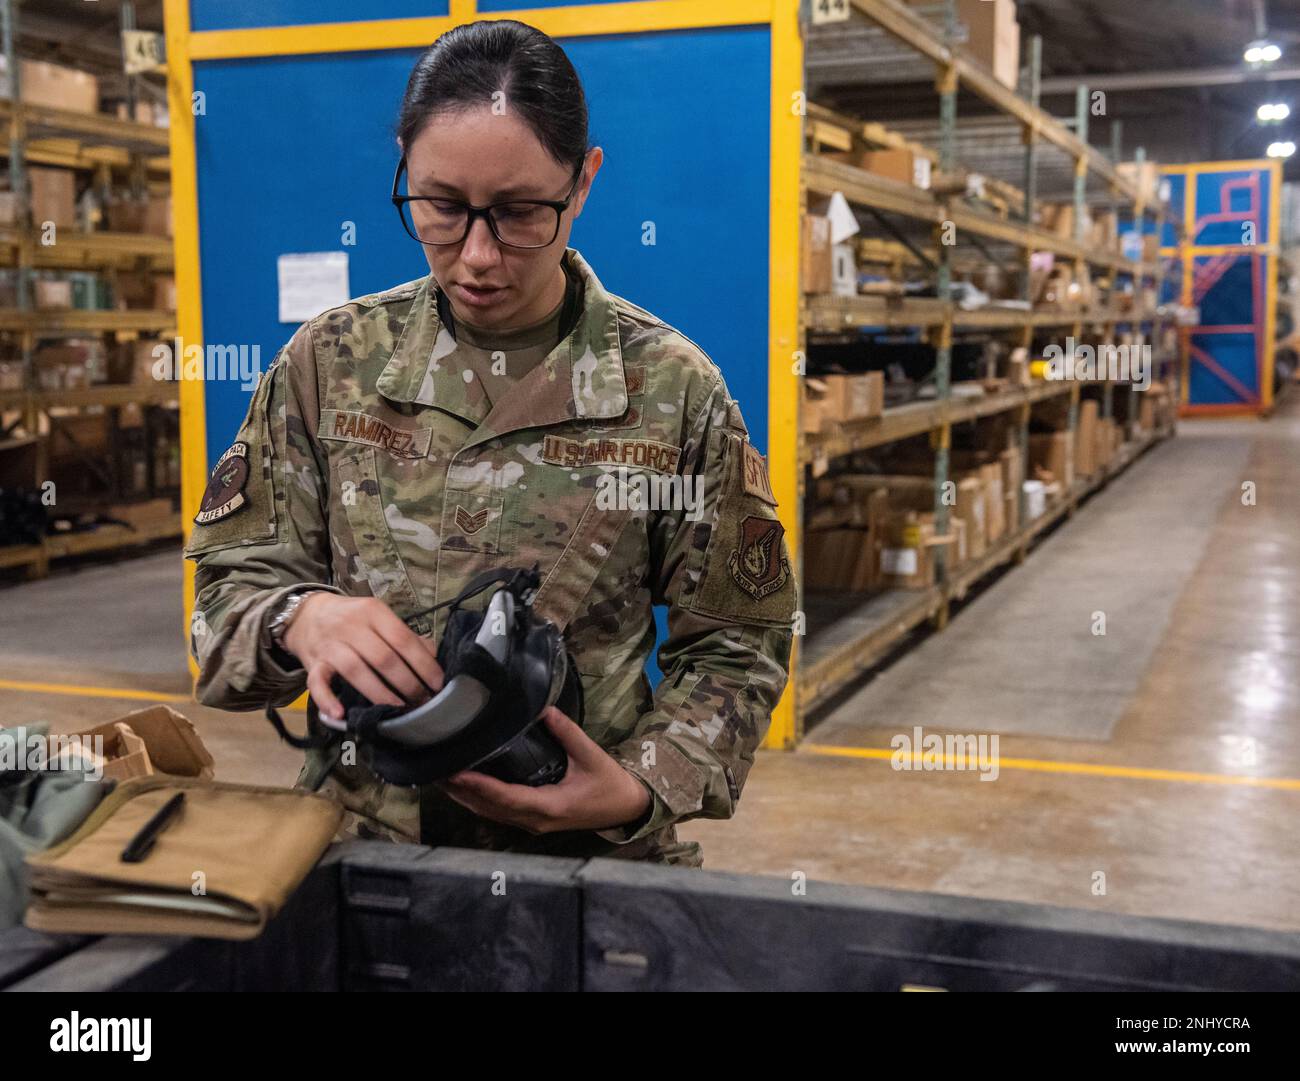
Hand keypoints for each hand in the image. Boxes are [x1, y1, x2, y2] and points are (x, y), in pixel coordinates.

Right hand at [283, 593, 443, 720]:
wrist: (306, 615)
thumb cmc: (352, 619)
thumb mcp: (379, 618)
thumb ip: (404, 635)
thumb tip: (433, 656)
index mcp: (373, 611)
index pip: (403, 639)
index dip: (423, 664)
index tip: (437, 684)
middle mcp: (351, 626)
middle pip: (383, 658)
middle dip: (407, 683)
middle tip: (421, 700)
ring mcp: (330, 644)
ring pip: (356, 671)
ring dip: (380, 693)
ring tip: (398, 709)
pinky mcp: (313, 663)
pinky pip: (317, 683)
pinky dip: (327, 699)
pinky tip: (341, 714)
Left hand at [440, 707, 652, 834]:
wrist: (625, 808)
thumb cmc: (609, 784)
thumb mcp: (591, 755)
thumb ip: (567, 732)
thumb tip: (542, 708)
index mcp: (549, 806)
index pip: (506, 797)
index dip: (479, 786)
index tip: (456, 772)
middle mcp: (534, 820)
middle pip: (489, 809)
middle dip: (461, 791)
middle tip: (435, 770)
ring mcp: (531, 824)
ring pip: (490, 814)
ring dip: (465, 797)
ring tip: (442, 777)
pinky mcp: (531, 821)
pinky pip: (498, 813)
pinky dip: (478, 801)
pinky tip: (465, 787)